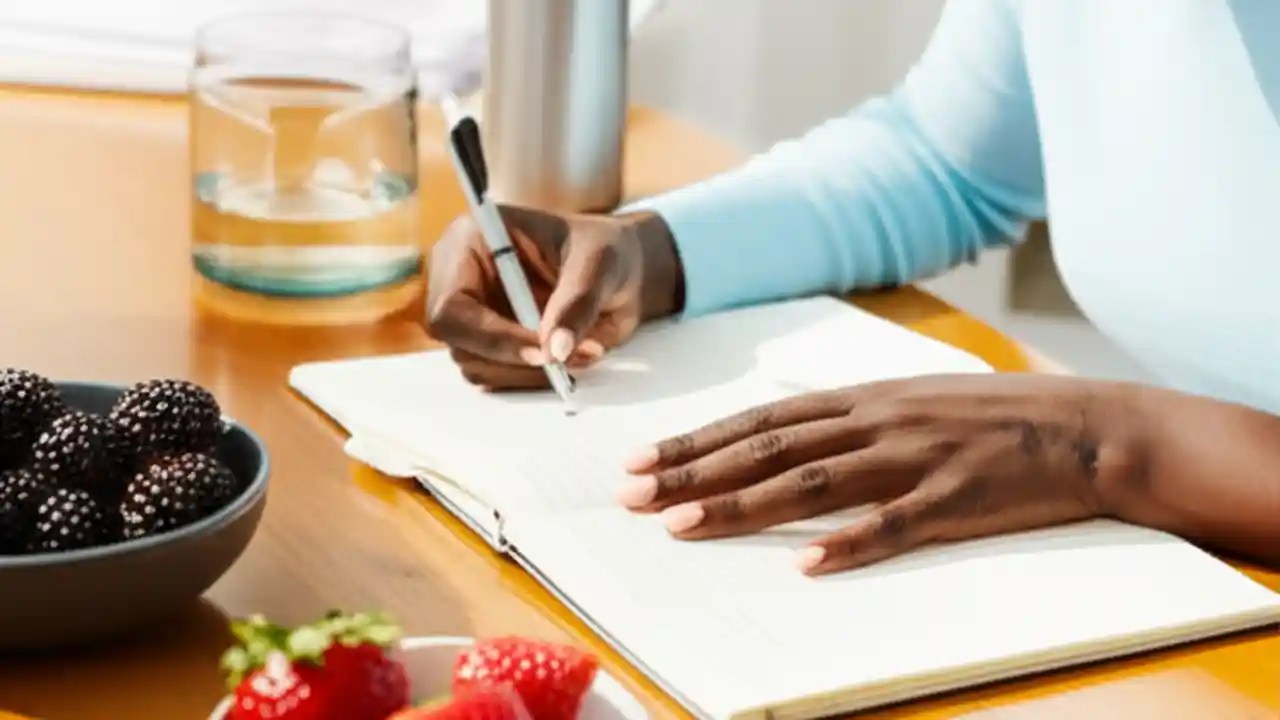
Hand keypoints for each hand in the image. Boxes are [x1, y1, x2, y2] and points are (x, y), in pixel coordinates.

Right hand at [427, 205, 682, 389]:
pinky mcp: (487, 342)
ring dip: (527, 373)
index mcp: (472, 241)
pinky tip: (568, 359)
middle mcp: (458, 279)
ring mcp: (470, 314)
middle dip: (515, 360)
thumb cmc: (603, 250)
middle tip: (572, 358)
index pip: (452, 306)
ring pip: (476, 366)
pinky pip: (495, 376)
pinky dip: (531, 378)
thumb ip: (578, 303)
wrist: (617, 267)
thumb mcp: (600, 264)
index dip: (492, 337)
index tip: (543, 352)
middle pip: (459, 343)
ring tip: (582, 352)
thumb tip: (555, 350)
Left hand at [618, 374, 1145, 574]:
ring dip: (743, 504)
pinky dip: (851, 544)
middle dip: (694, 472)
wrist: (1084, 427)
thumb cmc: (992, 415)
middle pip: (767, 449)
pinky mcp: (955, 499)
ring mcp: (914, 458)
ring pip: (812, 482)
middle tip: (632, 495)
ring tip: (684, 524)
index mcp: (862, 398)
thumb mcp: (910, 398)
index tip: (641, 461)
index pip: (759, 421)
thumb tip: (785, 424)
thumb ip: (847, 414)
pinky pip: (896, 525)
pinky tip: (808, 565)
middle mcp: (876, 421)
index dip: (696, 441)